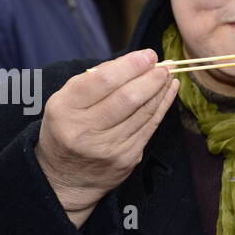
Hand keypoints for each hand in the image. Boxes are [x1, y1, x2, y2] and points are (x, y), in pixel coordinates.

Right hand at [35, 49, 177, 227]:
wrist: (66, 178)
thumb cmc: (67, 129)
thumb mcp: (64, 102)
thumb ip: (92, 81)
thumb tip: (132, 61)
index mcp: (65, 109)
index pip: (102, 81)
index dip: (129, 66)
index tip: (148, 55)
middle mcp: (85, 130)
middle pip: (127, 98)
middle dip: (150, 78)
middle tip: (165, 64)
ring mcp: (108, 147)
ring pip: (142, 112)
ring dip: (160, 90)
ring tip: (169, 73)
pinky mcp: (126, 158)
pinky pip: (150, 127)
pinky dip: (162, 106)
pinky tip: (169, 91)